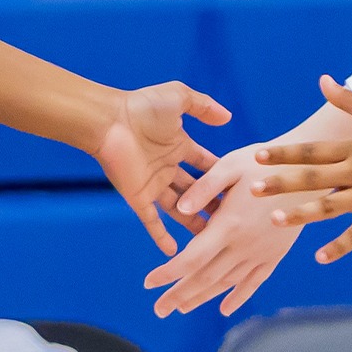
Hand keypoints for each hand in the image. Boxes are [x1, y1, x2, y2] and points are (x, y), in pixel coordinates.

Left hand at [89, 81, 231, 255]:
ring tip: (215, 245)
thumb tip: (228, 117)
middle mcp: (167, 167)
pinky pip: (152, 221)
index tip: (245, 194)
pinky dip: (162, 237)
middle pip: (197, 192)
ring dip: (195, 225)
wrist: (106, 120)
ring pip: (179, 210)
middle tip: (237, 225)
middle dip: (215, 207)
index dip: (224, 179)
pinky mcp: (137, 196)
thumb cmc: (140, 106)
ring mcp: (152, 184)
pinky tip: (176, 254)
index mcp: (178, 146)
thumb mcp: (177, 97)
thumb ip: (202, 105)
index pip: (207, 166)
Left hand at [143, 143, 300, 316]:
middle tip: (158, 310)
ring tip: (181, 309)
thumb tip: (179, 209)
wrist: (310, 172)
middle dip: (179, 295)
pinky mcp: (275, 255)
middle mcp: (245, 245)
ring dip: (203, 297)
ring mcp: (261, 253)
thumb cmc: (264, 163)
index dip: (169, 273)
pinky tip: (224, 309)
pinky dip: (238, 296)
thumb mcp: (230, 165)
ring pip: (227, 283)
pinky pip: (254, 282)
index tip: (148, 283)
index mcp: (229, 224)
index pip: (192, 258)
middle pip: (206, 277)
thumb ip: (203, 187)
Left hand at [251, 77, 351, 262]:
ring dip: (302, 215)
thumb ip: (348, 100)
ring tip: (275, 221)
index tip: (258, 156)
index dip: (285, 153)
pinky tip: (319, 256)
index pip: (312, 151)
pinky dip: (340, 246)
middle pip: (314, 179)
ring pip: (331, 208)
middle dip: (281, 184)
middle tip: (252, 190)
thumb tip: (322, 80)